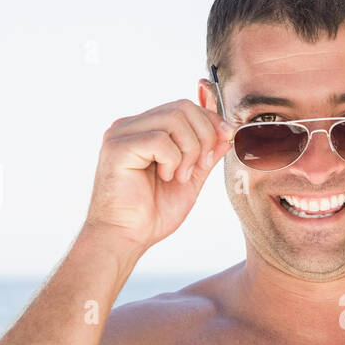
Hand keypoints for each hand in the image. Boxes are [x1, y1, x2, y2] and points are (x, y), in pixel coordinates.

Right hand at [83, 99, 235, 249]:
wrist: (126, 237)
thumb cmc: (152, 213)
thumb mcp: (190, 178)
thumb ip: (205, 154)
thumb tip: (227, 132)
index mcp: (145, 129)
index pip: (185, 107)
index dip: (211, 120)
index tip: (226, 139)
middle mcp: (130, 125)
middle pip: (183, 107)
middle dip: (204, 136)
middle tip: (199, 166)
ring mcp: (121, 133)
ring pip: (174, 119)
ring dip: (189, 151)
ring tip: (179, 176)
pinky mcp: (117, 147)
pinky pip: (160, 139)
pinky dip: (172, 160)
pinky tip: (164, 177)